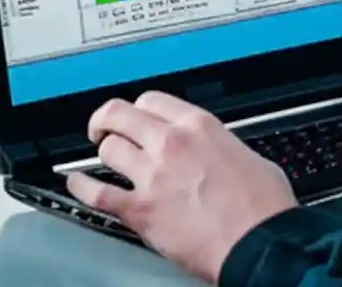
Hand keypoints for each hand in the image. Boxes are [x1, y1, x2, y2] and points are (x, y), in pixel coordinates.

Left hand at [66, 91, 297, 282]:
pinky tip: (78, 184)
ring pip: (107, 149)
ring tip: (101, 158)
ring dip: (104, 153)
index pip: (152, 100)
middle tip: (105, 127)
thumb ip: (219, 147)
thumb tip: (213, 153)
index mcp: (200, 126)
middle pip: (119, 114)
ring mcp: (152, 176)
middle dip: (107, 120)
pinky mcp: (140, 210)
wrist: (259, 242)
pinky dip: (81, 187)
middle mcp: (171, 144)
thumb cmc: (263, 206)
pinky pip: (96, 193)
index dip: (139, 108)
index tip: (138, 117)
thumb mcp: (248, 156)